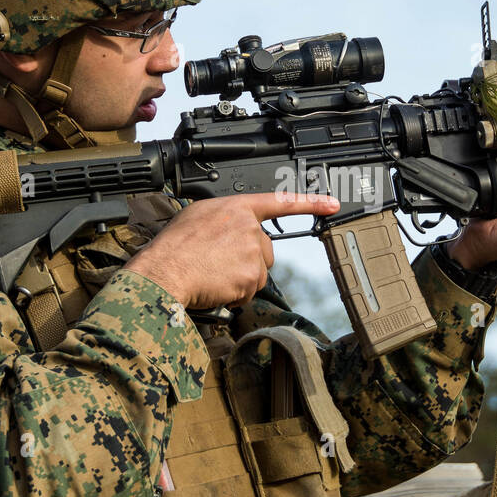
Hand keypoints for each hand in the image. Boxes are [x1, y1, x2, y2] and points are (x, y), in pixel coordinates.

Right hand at [124, 192, 340, 308]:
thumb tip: (232, 226)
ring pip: (258, 273)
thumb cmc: (174, 246)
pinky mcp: (250, 277)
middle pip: (265, 250)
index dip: (310, 203)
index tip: (332, 204)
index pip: (280, 202)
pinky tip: (215, 286)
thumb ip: (225, 217)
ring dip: (240, 280)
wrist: (164, 272)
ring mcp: (252, 253)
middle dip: (248, 261)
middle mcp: (250, 228)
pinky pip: (249, 292)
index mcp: (237, 208)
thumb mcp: (198, 215)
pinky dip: (235, 295)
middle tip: (218, 263)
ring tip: (213, 274)